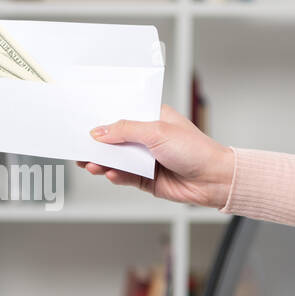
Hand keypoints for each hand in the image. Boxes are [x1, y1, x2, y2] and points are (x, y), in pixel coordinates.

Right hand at [79, 104, 235, 209]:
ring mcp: (147, 159)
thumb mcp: (157, 132)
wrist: (214, 180)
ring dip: (104, 162)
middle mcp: (148, 138)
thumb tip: (99, 131)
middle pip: (115, 140)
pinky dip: (116, 176)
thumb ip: (126, 130)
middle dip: (98, 144)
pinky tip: (110, 174)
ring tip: (91, 163)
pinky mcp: (147, 179)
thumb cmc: (196, 150)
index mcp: (152, 118)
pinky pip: (125, 177)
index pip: (122, 115)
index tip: (84, 122)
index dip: (103, 119)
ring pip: (117, 160)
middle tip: (79, 147)